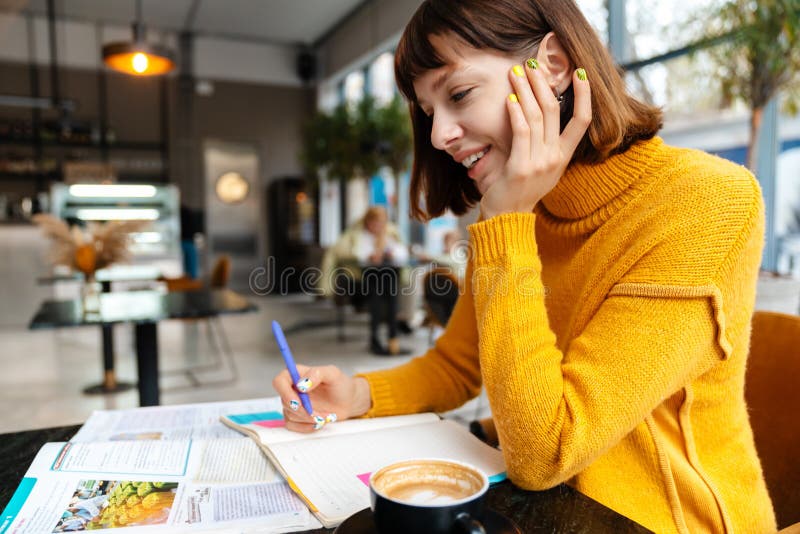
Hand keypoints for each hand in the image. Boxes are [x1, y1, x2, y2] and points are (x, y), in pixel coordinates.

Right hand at [272, 364, 371, 432]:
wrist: (348, 401)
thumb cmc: (341, 385)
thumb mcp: (333, 374)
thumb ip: (317, 373)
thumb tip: (301, 384)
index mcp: (297, 374)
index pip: (279, 381)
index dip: (285, 393)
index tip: (298, 402)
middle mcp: (292, 389)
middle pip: (285, 401)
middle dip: (303, 411)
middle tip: (318, 414)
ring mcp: (293, 403)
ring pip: (290, 415)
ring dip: (309, 419)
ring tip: (326, 416)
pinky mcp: (297, 417)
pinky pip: (292, 426)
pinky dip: (306, 427)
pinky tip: (319, 423)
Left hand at [479, 66, 590, 218]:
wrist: (507, 217)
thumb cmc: (521, 188)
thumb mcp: (543, 166)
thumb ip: (547, 142)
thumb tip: (543, 110)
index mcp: (564, 155)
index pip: (583, 120)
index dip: (584, 95)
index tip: (579, 72)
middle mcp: (555, 158)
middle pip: (554, 110)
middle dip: (542, 83)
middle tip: (532, 63)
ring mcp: (539, 163)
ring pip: (536, 117)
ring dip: (525, 91)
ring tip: (516, 72)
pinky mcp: (521, 168)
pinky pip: (521, 133)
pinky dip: (515, 113)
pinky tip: (509, 99)